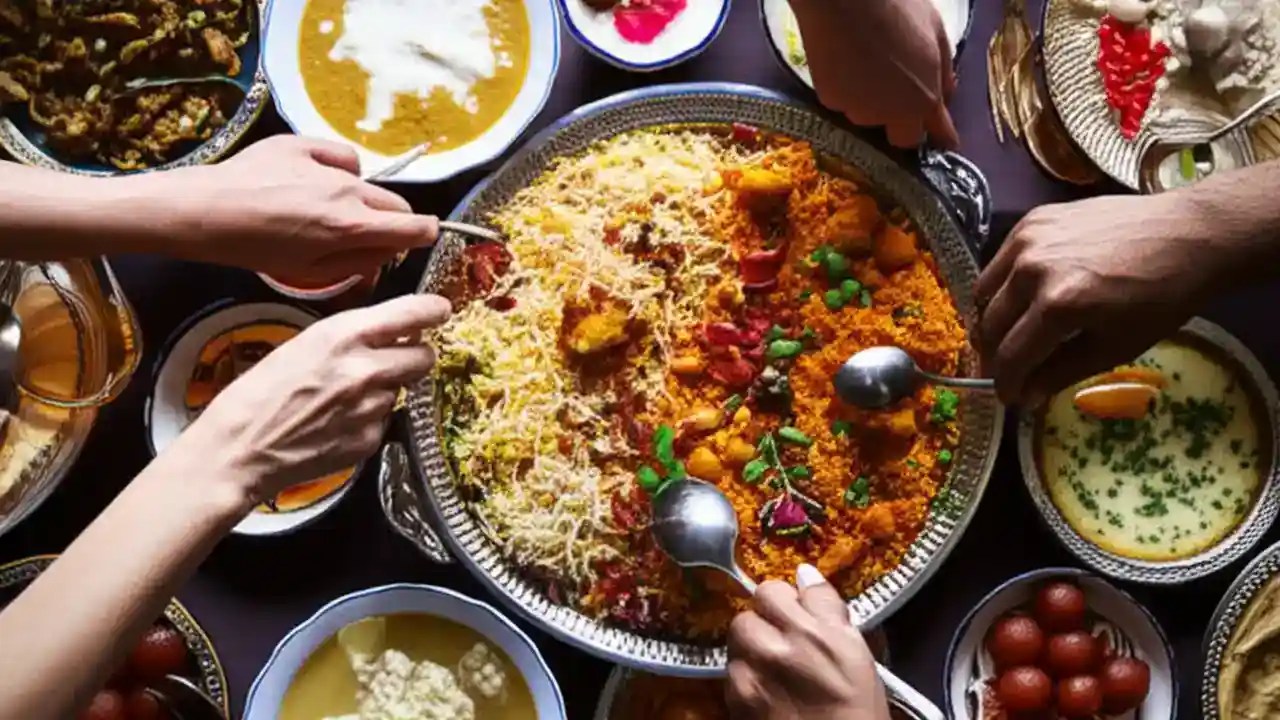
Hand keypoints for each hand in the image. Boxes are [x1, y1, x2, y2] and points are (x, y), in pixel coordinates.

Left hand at [171, 135, 437, 282]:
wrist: (203, 210)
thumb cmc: (254, 249)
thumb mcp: (310, 270)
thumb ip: (359, 262)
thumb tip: (390, 251)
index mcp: (351, 226)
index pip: (416, 227)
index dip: (423, 236)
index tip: (415, 240)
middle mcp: (347, 190)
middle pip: (398, 204)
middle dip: (391, 221)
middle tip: (364, 236)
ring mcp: (326, 163)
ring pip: (368, 182)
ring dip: (360, 199)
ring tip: (324, 210)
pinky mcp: (304, 143)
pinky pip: (342, 157)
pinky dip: (338, 170)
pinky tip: (311, 180)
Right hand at [179, 294, 450, 505]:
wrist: (240, 449)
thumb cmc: (258, 392)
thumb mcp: (304, 343)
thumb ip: (351, 336)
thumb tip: (390, 331)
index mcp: (345, 335)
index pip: (414, 313)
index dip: (433, 311)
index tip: (440, 311)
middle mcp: (367, 368)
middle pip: (425, 356)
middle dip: (414, 355)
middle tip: (394, 359)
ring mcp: (372, 407)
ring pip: (404, 389)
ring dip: (387, 389)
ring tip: (347, 397)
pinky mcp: (371, 439)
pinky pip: (386, 420)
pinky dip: (371, 419)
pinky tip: (339, 422)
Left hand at [727, 565, 889, 719]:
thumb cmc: (857, 708)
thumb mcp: (857, 653)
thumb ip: (828, 608)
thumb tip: (805, 573)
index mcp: (811, 632)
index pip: (772, 589)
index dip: (783, 601)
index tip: (795, 615)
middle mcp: (774, 648)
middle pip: (747, 614)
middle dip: (762, 624)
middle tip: (784, 643)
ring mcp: (750, 676)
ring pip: (736, 643)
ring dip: (751, 649)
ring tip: (775, 668)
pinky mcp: (736, 702)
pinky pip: (731, 674)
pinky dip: (744, 678)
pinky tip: (767, 692)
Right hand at [789, 0, 957, 148]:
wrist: (845, 1)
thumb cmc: (897, 6)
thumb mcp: (935, 29)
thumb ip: (944, 69)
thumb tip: (946, 96)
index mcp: (924, 98)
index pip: (938, 132)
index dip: (941, 136)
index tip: (943, 141)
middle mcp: (893, 114)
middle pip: (901, 137)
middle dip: (903, 124)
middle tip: (895, 95)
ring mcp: (860, 111)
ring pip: (869, 117)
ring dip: (872, 102)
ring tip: (866, 67)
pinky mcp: (832, 103)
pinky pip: (844, 102)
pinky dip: (847, 90)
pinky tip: (845, 63)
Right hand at [975, 193, 1219, 405]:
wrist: (1188, 234)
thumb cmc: (1161, 297)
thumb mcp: (1115, 347)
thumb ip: (1062, 372)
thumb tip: (1026, 397)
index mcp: (1057, 306)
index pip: (1011, 357)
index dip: (1006, 385)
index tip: (1009, 398)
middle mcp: (1031, 270)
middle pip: (989, 326)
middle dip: (994, 356)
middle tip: (1009, 370)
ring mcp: (1027, 240)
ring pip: (984, 293)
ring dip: (993, 320)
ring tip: (1012, 334)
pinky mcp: (1031, 220)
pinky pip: (999, 262)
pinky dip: (1003, 285)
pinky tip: (1024, 296)